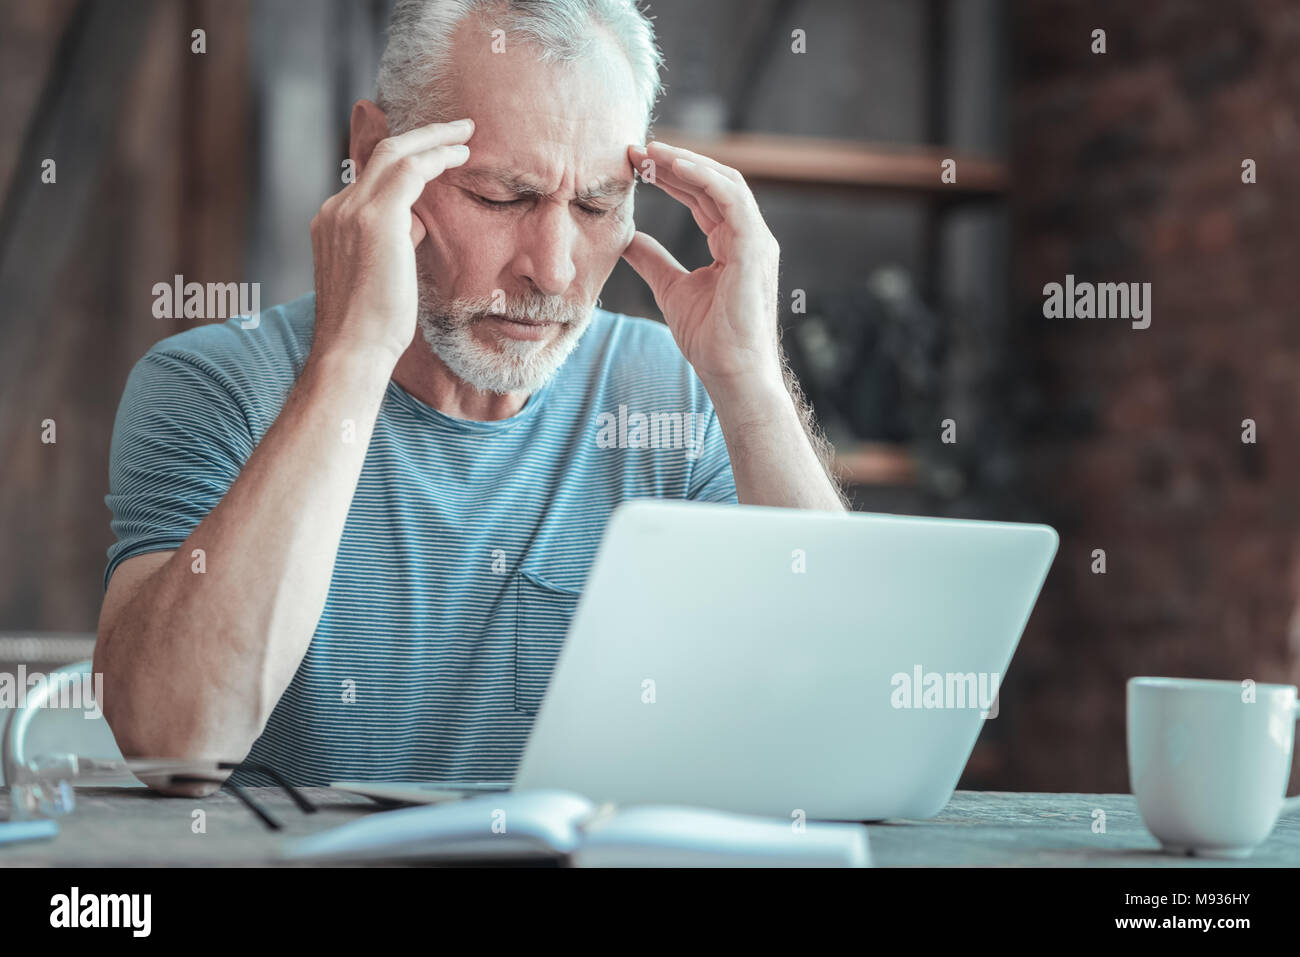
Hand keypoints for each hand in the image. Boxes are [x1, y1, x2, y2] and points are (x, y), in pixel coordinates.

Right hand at [309, 118, 473, 365]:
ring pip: (395, 152)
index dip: (404, 160)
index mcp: (333, 223)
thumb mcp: (382, 275)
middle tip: (457, 127)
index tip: (434, 155)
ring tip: (466, 133)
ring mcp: (351, 211)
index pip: (370, 177)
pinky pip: (410, 170)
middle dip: (421, 135)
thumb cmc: (373, 328)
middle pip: (380, 153)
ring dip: (434, 138)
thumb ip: (394, 243)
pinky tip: (462, 156)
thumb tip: (416, 224)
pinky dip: (437, 157)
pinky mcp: (374, 218)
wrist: (352, 351)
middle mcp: (336, 210)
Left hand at [622, 141, 782, 393]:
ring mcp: (755, 241)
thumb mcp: (670, 289)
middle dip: (674, 163)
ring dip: (686, 162)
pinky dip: (703, 177)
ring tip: (650, 151)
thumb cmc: (710, 339)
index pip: (702, 198)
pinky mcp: (754, 248)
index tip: (635, 165)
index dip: (670, 178)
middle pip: (712, 183)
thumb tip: (627, 239)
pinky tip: (674, 166)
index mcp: (732, 245)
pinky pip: (731, 198)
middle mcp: (748, 237)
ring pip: (723, 182)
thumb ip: (653, 260)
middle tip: (636, 150)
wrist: (731, 373)